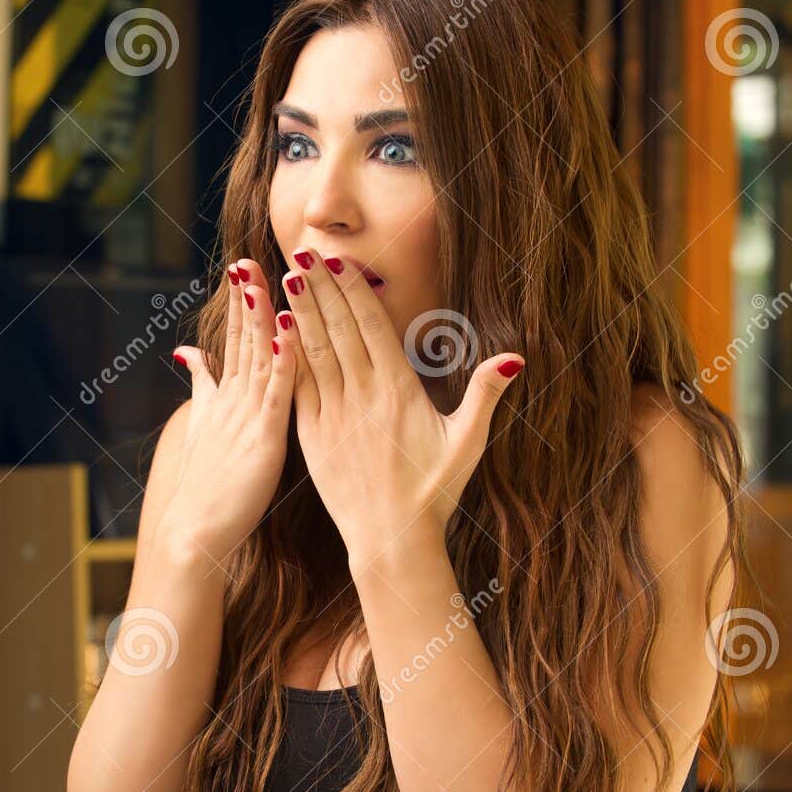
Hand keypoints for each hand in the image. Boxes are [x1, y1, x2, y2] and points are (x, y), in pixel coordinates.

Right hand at [159, 258, 295, 560]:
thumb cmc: (205, 485)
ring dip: (263, 317)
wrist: (194, 531)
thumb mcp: (201, 424)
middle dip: (247, 297)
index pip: (233, 340)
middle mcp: (234, 399)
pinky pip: (277, 392)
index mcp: (225, 396)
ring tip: (265, 279)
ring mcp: (247, 416)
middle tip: (248, 259)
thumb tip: (186, 352)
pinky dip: (283, 361)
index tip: (242, 269)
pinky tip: (289, 332)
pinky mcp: (264, 437)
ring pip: (259, 357)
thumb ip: (201, 384)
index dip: (238, 304)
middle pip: (244, 339)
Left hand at [276, 246, 523, 563]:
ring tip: (288, 275)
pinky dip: (286, 355)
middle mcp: (363, 396)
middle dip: (320, 287)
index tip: (338, 259)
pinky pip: (297, 386)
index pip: (372, 326)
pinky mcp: (312, 437)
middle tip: (304, 250)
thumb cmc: (433, 493)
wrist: (392, 540)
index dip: (353, 289)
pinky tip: (277, 329)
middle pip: (338, 329)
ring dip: (300, 311)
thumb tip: (515, 357)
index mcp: (400, 391)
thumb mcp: (468, 443)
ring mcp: (334, 415)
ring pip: (313, 351)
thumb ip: (486, 395)